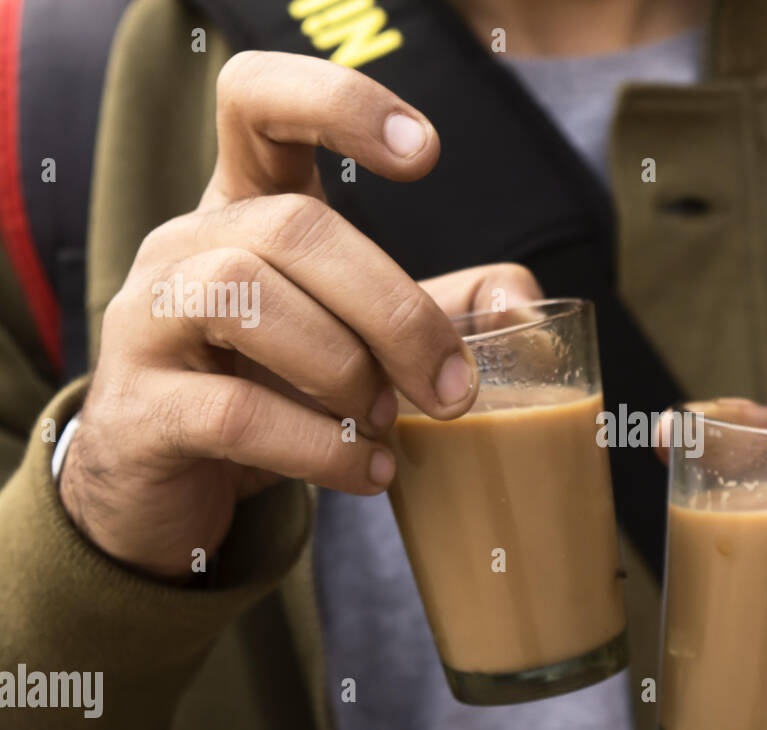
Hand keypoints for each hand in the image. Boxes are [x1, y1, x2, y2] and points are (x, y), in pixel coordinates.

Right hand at [60, 51, 540, 579]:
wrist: (174, 489)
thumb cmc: (276, 392)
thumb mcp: (364, 338)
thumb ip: (445, 308)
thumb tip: (523, 304)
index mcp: (243, 209)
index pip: (258, 101)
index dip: (338, 105)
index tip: (425, 155)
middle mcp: (183, 245)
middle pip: (292, 227)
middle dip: (395, 311)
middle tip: (452, 390)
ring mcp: (146, 321)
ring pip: (246, 296)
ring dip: (344, 368)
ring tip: (386, 424)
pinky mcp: (140, 410)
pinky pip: (233, 411)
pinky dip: (320, 446)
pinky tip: (369, 473)